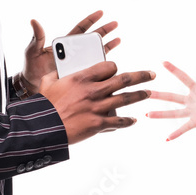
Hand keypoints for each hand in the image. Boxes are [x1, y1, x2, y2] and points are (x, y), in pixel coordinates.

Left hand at [20, 10, 119, 93]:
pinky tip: (112, 62)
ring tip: (118, 38)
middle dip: (104, 30)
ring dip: (107, 44)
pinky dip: (103, 64)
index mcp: (64, 43)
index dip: (90, 20)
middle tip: (115, 23)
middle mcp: (74, 52)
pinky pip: (94, 67)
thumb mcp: (32, 50)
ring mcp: (78, 62)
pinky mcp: (80, 73)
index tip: (101, 12)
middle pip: (91, 38)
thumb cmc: (31, 67)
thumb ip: (37, 37)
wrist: (32, 85)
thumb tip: (34, 21)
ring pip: (95, 51)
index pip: (80, 29)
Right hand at [39, 61, 154, 144]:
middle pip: (123, 80)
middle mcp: (93, 91)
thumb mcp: (48, 82)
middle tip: (151, 74)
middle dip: (140, 76)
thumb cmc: (45, 105)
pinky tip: (133, 120)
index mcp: (82, 78)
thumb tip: (58, 68)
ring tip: (149, 92)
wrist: (44, 128)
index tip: (115, 69)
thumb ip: (56, 73)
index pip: (108, 66)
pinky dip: (127, 121)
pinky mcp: (98, 124)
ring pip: (125, 99)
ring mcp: (98, 108)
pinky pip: (118, 122)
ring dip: (140, 95)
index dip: (113, 67)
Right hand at [145, 51, 195, 140]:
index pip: (183, 77)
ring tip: (147, 115)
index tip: (162, 62)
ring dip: (160, 114)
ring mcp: (193, 112)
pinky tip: (167, 138)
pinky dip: (176, 133)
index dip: (173, 69)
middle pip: (172, 96)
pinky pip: (185, 127)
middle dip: (158, 95)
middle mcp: (192, 100)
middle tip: (145, 92)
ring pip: (173, 112)